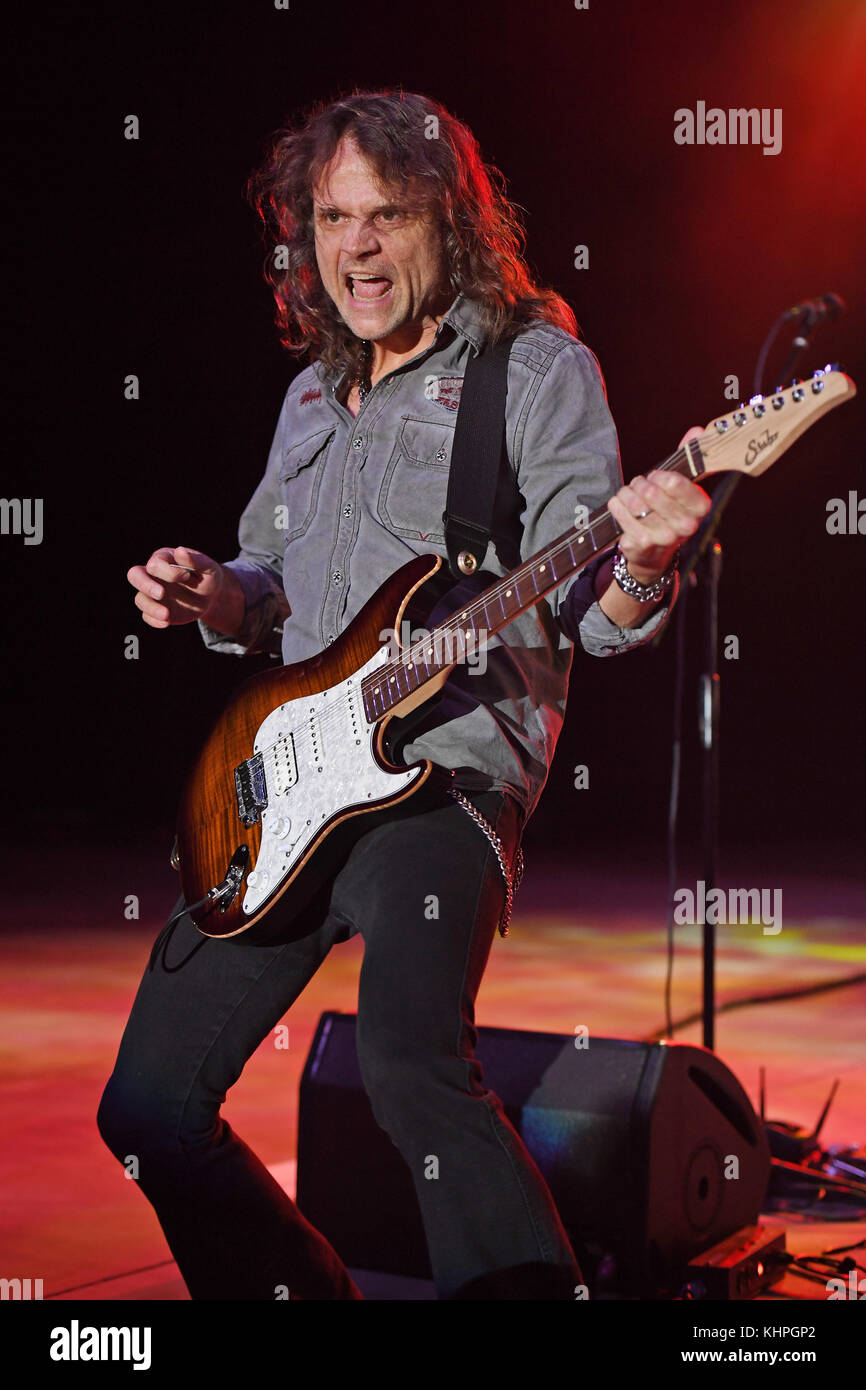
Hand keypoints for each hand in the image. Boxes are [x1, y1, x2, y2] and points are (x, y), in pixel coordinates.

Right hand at [128, 545, 240, 629]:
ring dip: (151, 607)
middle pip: (134, 575)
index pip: (155, 563)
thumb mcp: (208, 567)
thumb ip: (195, 560)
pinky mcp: (156, 610)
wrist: (211, 598)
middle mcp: (154, 576)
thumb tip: (180, 551)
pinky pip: (147, 616)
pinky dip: (154, 620)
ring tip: (166, 615)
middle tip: (161, 593)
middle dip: (146, 585)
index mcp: (164, 560)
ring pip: (140, 599)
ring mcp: (153, 594)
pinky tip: (166, 622)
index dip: (168, 571)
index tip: (186, 576)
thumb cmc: (208, 577)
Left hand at [607, 428, 711, 580]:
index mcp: (700, 507)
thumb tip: (697, 430)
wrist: (655, 555)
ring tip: (631, 496)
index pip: (675, 482)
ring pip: (634, 499)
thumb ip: (687, 457)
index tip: (658, 478)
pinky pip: (620, 510)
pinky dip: (616, 504)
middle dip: (641, 484)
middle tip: (641, 487)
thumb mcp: (682, 488)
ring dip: (627, 493)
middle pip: (651, 490)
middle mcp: (686, 525)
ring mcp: (663, 536)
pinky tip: (621, 506)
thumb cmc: (668, 514)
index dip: (661, 476)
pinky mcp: (641, 543)